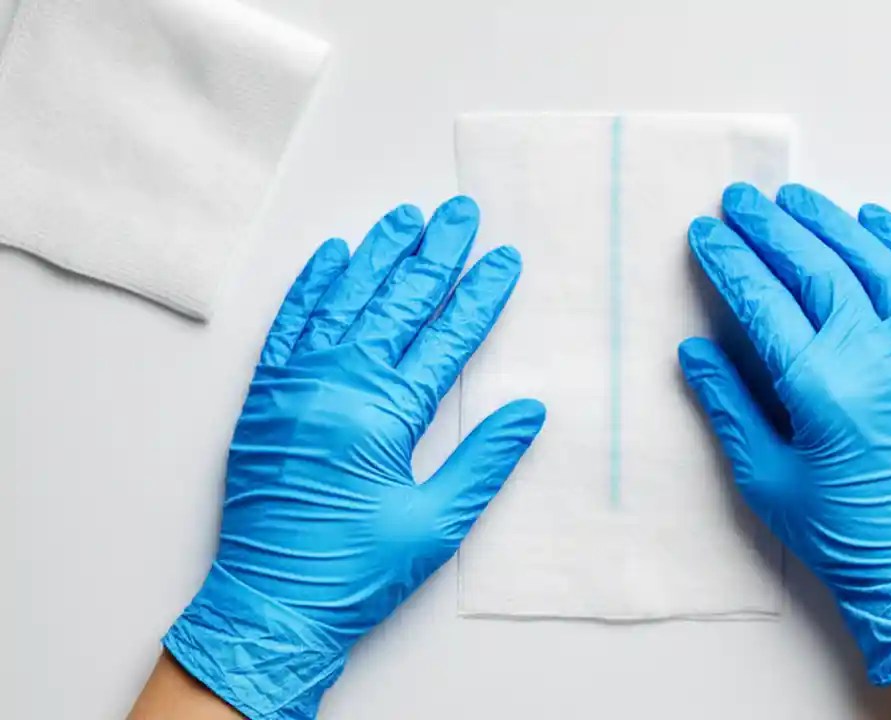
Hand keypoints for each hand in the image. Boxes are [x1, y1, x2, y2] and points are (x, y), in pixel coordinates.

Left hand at [163, 199, 544, 718]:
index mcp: (384, 414)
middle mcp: (337, 385)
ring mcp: (295, 386)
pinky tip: (333, 256)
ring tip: (407, 216)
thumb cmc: (356, 572)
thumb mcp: (436, 525)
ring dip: (378, 256)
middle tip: (461, 213)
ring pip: (343, 302)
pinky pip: (288, 326)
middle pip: (397, 304)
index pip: (446, 338)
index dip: (480, 296)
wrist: (268, 605)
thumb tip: (529, 410)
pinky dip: (310, 288)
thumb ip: (484, 461)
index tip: (504, 259)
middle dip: (435, 255)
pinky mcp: (264, 398)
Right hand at [679, 183, 890, 684]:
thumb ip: (729, 406)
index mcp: (818, 384)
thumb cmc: (838, 530)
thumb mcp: (764, 477)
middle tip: (738, 199)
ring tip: (792, 197)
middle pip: (814, 266)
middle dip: (770, 227)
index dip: (729, 261)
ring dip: (827, 222)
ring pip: (869, 261)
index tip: (704, 233)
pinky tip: (870, 220)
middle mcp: (870, 353)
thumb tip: (694, 349)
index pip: (763, 300)